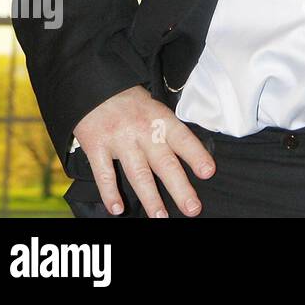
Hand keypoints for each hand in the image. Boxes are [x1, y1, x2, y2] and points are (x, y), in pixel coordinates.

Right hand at [71, 85, 215, 216]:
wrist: (96, 87)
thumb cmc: (132, 104)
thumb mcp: (157, 110)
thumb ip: (170, 133)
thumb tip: (192, 157)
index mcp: (162, 121)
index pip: (183, 139)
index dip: (197, 155)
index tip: (208, 172)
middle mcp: (144, 131)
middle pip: (165, 163)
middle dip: (180, 187)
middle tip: (192, 208)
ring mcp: (120, 141)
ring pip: (138, 173)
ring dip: (150, 197)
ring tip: (161, 216)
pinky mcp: (96, 147)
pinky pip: (104, 173)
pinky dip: (110, 193)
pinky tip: (117, 209)